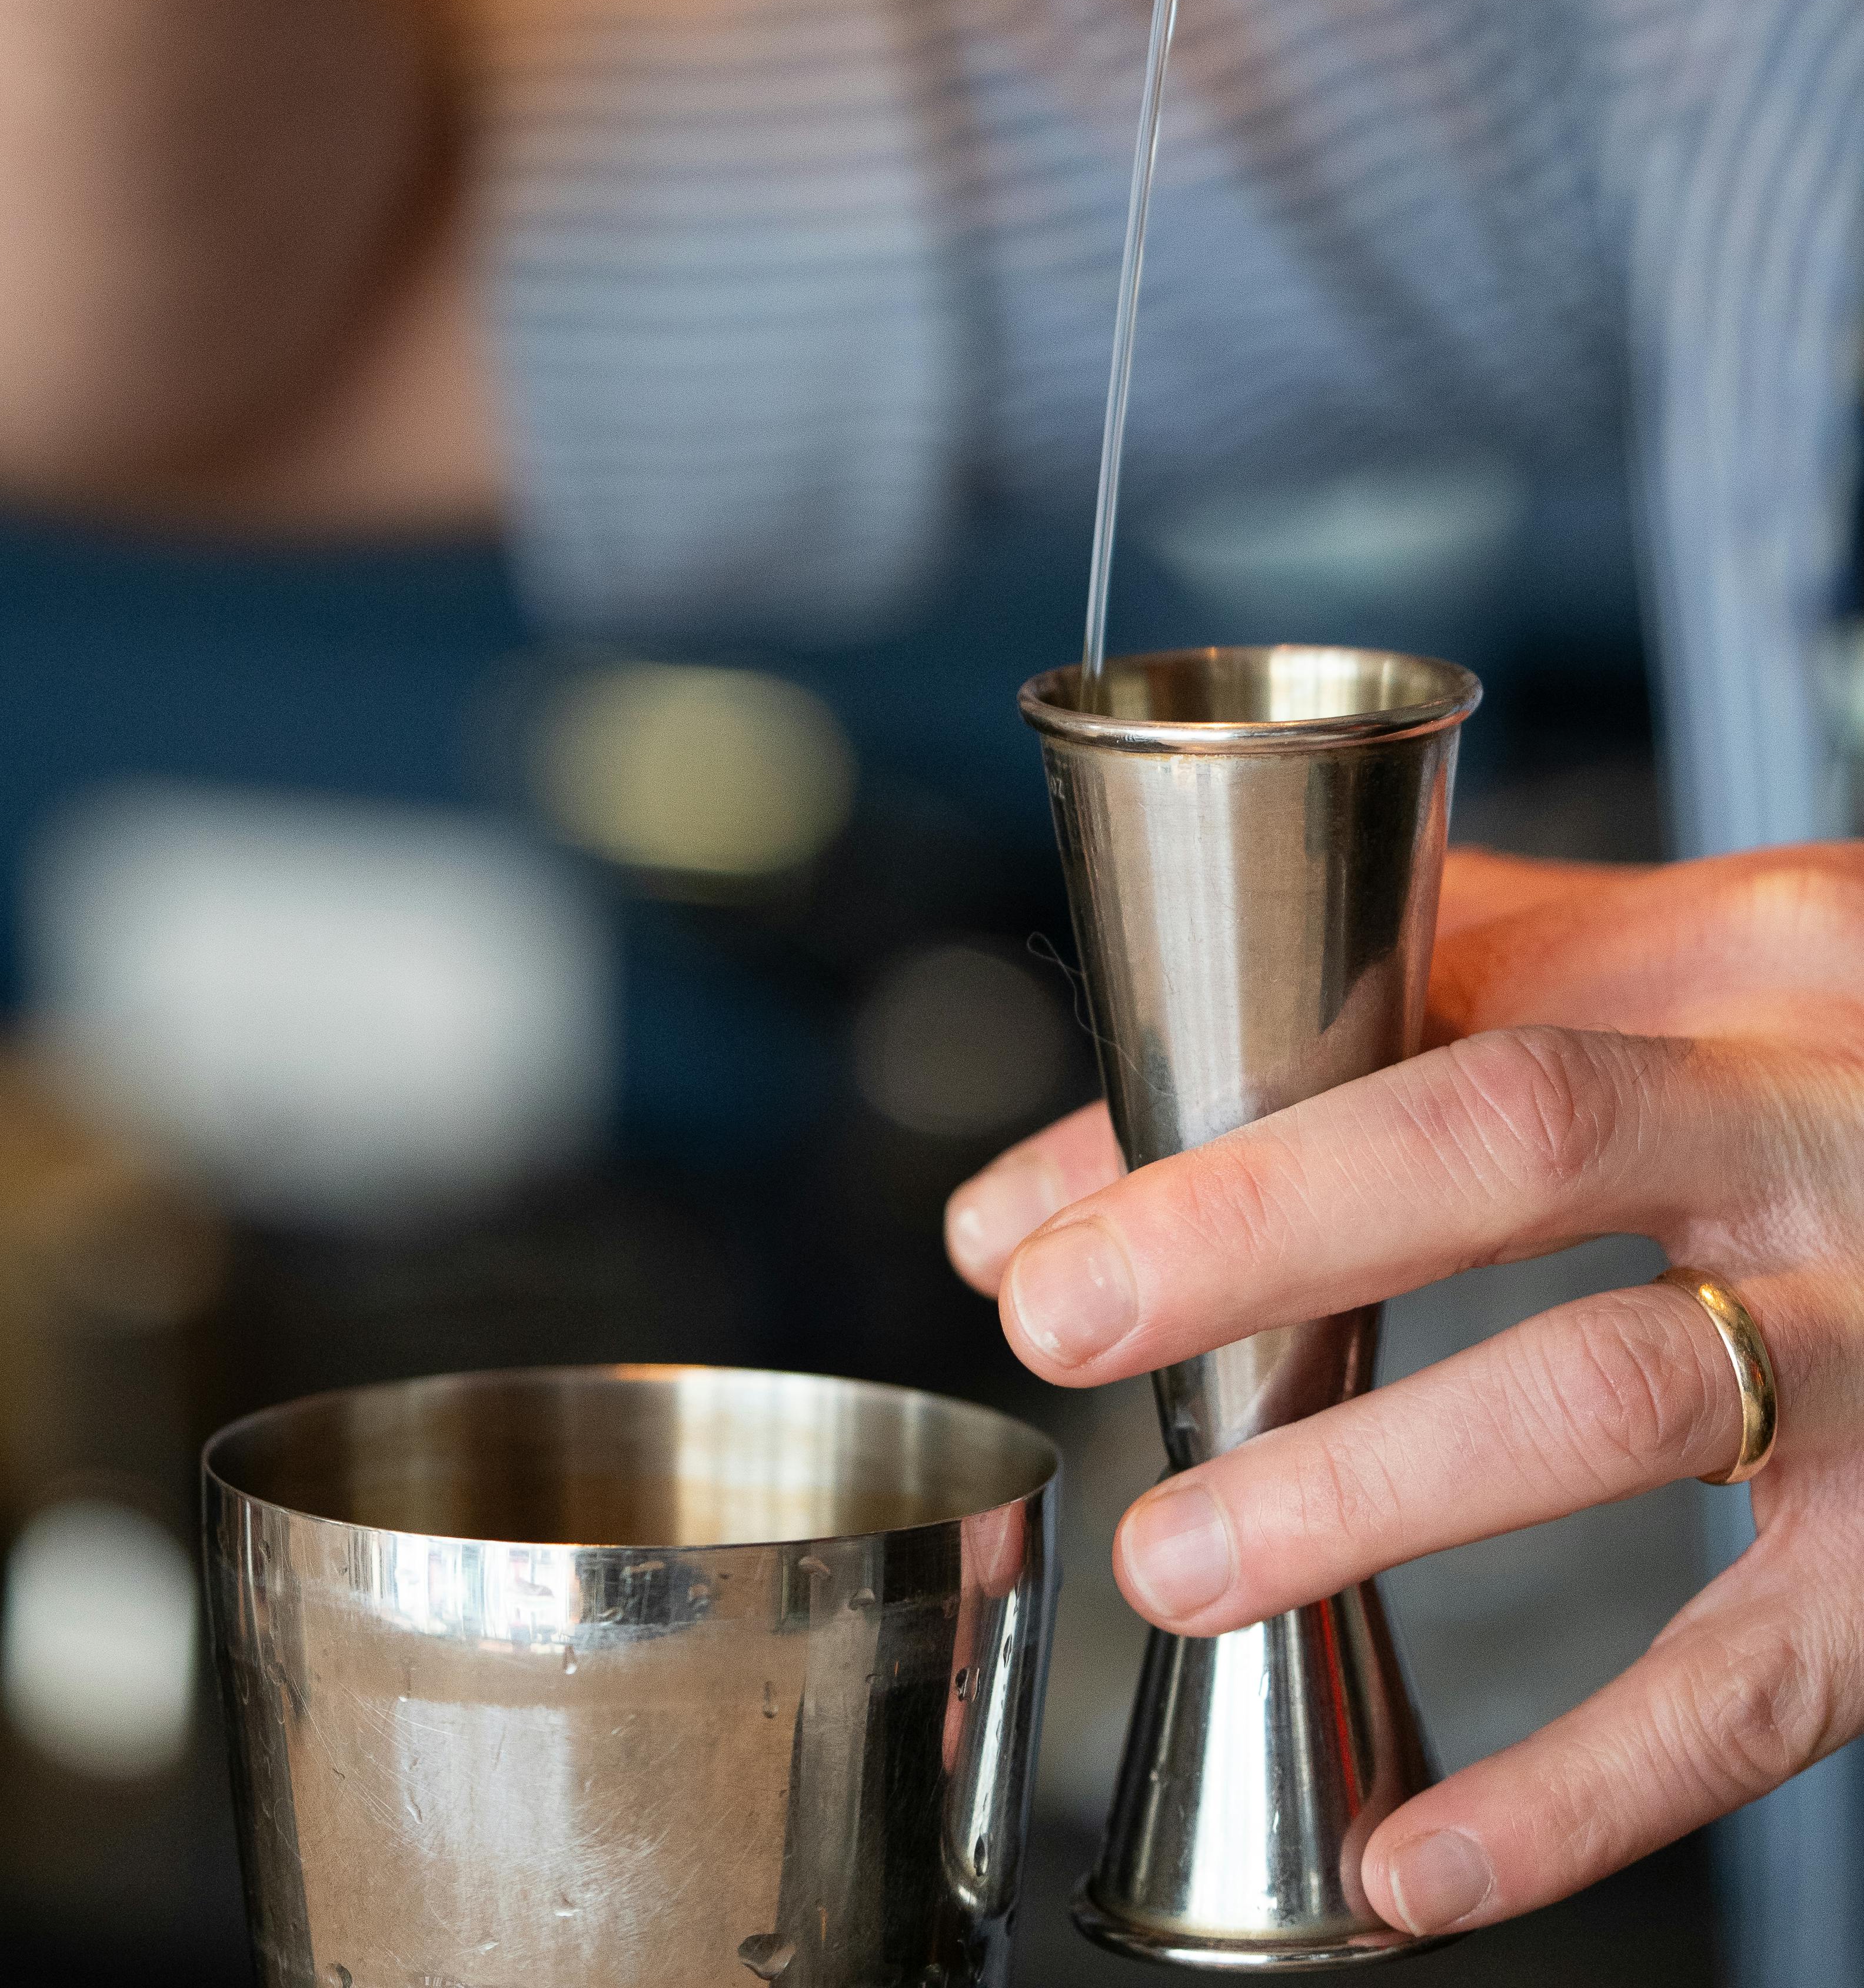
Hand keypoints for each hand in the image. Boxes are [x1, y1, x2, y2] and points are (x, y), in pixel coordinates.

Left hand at [945, 841, 1863, 1940]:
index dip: (1222, 1108)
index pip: (1439, 995)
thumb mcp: (1702, 992)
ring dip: (1369, 1487)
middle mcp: (1825, 1125)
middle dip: (1261, 1228)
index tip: (1035, 1218)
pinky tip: (1410, 1854)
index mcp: (1752, 961)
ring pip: (1614, 1392)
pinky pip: (1752, 1685)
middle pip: (1516, 1139)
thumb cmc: (1862, 1092)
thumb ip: (1416, 1031)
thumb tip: (1083, 1172)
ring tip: (1180, 1559)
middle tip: (1065, 1315)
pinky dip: (1577, 1786)